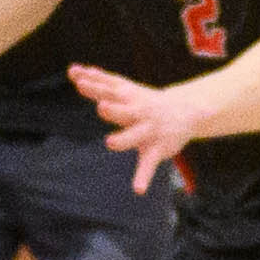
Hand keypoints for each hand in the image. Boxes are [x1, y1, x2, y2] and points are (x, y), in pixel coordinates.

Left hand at [68, 62, 194, 193]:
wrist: (187, 111)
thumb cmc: (145, 101)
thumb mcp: (126, 88)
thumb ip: (100, 81)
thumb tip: (72, 69)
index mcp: (129, 97)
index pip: (109, 88)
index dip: (94, 83)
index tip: (78, 78)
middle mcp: (139, 112)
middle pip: (123, 110)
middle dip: (113, 109)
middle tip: (101, 107)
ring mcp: (148, 131)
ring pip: (135, 136)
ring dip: (124, 139)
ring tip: (110, 143)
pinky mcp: (157, 150)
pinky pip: (149, 165)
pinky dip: (143, 177)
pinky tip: (138, 190)